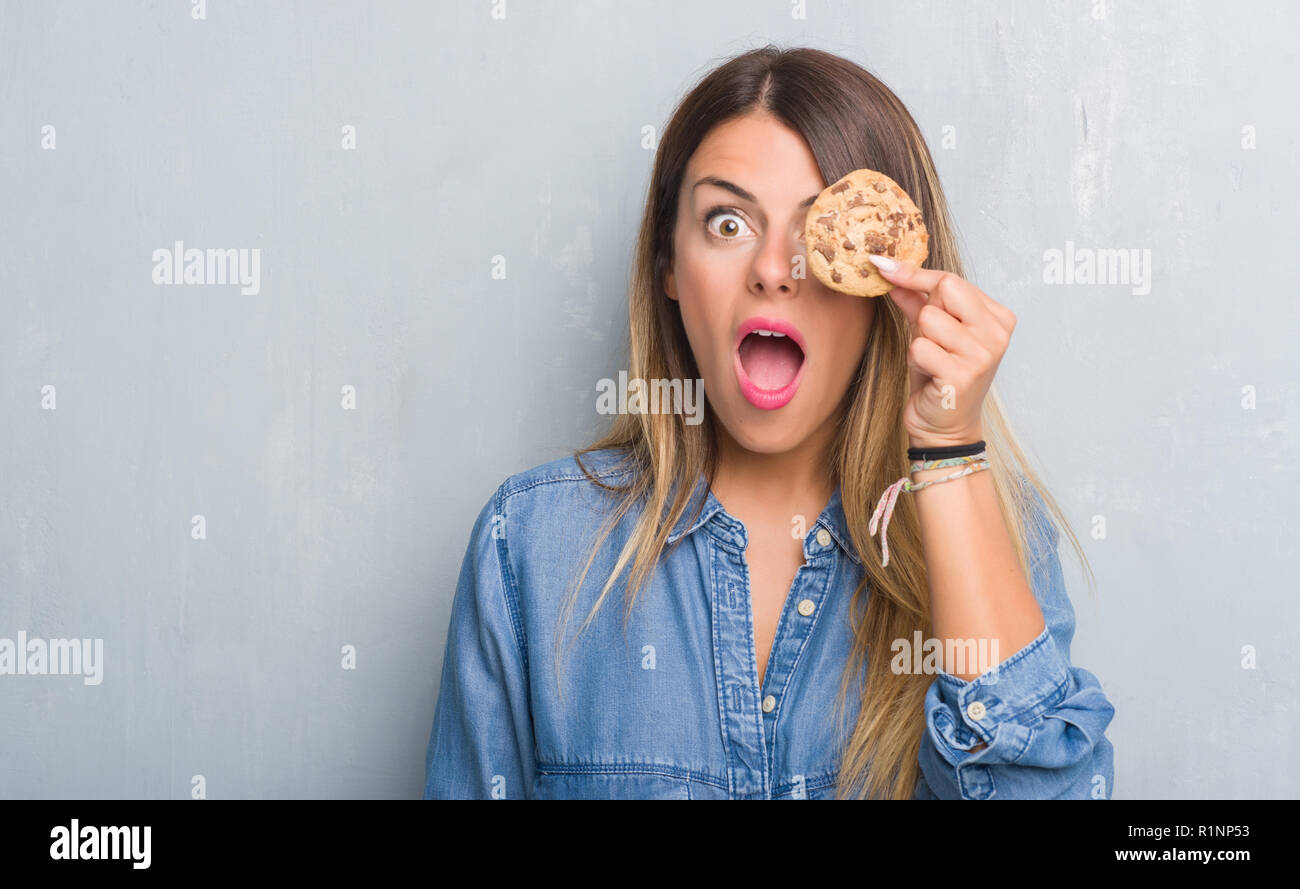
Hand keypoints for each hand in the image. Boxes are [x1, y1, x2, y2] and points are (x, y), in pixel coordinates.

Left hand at [866, 255, 1015, 448]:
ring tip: (931, 361)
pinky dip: (916, 360)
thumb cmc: (938, 377)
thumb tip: (890, 272)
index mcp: (997, 317)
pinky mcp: (964, 375)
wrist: (943, 427)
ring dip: (919, 341)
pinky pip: (920, 348)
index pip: (951, 281)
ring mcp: (983, 355)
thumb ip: (916, 301)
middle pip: (944, 292)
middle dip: (925, 313)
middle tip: (932, 341)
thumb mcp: (930, 333)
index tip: (882, 264)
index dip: (914, 274)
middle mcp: (997, 333)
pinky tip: (929, 375)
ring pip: (929, 320)